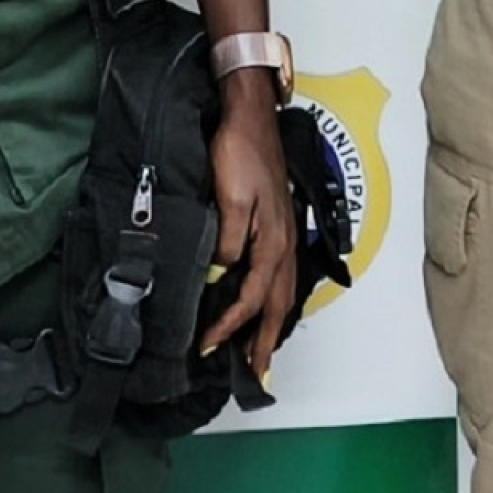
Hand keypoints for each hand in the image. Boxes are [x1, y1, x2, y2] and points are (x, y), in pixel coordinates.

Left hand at [200, 76, 296, 379]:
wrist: (251, 115)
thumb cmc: (239, 152)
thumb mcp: (229, 198)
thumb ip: (227, 242)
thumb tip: (220, 277)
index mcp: (272, 242)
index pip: (250, 298)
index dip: (228, 326)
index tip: (207, 347)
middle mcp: (284, 244)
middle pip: (277, 306)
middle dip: (264, 343)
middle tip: (256, 377)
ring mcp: (284, 234)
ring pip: (282, 293)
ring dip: (272, 326)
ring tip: (262, 352)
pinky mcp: (278, 225)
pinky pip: (280, 276)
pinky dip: (274, 300)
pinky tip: (267, 304)